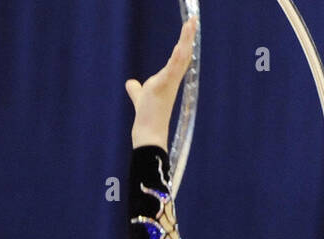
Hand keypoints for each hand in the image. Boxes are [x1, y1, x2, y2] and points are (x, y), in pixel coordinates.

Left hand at [125, 17, 195, 149]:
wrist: (148, 133)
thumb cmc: (147, 117)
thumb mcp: (139, 97)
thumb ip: (136, 90)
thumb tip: (130, 83)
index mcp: (169, 79)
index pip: (179, 56)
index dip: (184, 42)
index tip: (189, 27)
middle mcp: (172, 79)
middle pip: (183, 53)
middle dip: (188, 36)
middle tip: (193, 19)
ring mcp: (169, 82)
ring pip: (180, 57)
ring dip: (185, 40)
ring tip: (190, 24)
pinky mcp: (162, 87)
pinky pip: (172, 69)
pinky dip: (177, 57)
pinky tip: (180, 47)